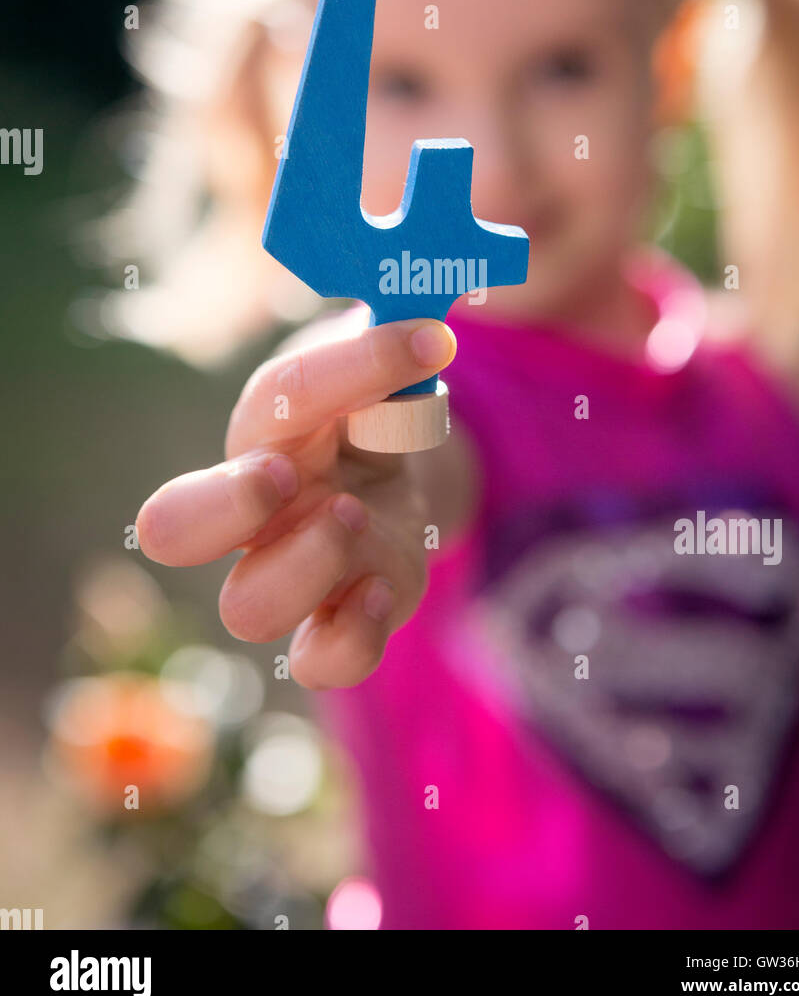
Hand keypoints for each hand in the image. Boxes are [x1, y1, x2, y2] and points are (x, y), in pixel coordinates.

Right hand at [136, 318, 455, 688]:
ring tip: (355, 516)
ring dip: (305, 564)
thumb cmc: (371, 409)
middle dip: (225, 504)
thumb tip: (427, 334)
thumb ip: (397, 351)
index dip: (333, 376)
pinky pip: (321, 661)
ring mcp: (294, 571)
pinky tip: (383, 587)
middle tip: (284, 475)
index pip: (278, 395)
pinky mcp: (344, 618)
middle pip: (174, 529)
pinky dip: (349, 638)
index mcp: (266, 429)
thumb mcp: (385, 370)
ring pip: (247, 608)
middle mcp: (256, 510)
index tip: (421, 345)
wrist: (396, 467)